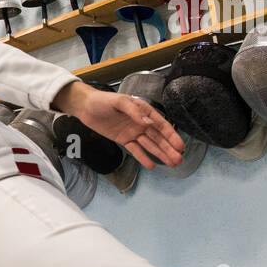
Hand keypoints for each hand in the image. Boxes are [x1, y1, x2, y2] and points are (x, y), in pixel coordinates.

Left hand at [52, 82, 183, 169]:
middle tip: (179, 160)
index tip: (180, 146)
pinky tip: (152, 165)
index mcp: (143, 110)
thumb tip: (147, 123)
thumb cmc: (102, 100)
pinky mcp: (123, 139)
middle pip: (158, 138)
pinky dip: (143, 157)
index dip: (171, 136)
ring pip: (150, 145)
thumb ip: (134, 112)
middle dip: (169, 149)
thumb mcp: (119, 101)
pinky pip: (135, 150)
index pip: (161, 125)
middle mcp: (141, 122)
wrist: (86, 107)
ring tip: (172, 164)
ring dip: (161, 154)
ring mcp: (133, 132)